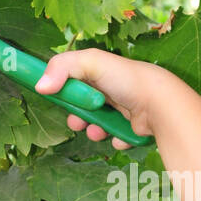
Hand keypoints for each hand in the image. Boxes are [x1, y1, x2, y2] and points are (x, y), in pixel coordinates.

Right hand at [34, 48, 165, 149]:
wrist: (161, 104)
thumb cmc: (126, 79)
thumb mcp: (91, 62)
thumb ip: (61, 67)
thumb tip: (40, 86)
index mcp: (101, 71)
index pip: (74, 81)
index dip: (64, 93)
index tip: (58, 100)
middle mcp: (112, 89)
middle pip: (84, 106)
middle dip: (77, 116)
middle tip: (78, 122)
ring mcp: (123, 108)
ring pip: (98, 125)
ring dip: (94, 131)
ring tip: (99, 131)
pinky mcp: (133, 127)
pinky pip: (116, 137)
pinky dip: (115, 138)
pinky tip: (120, 135)